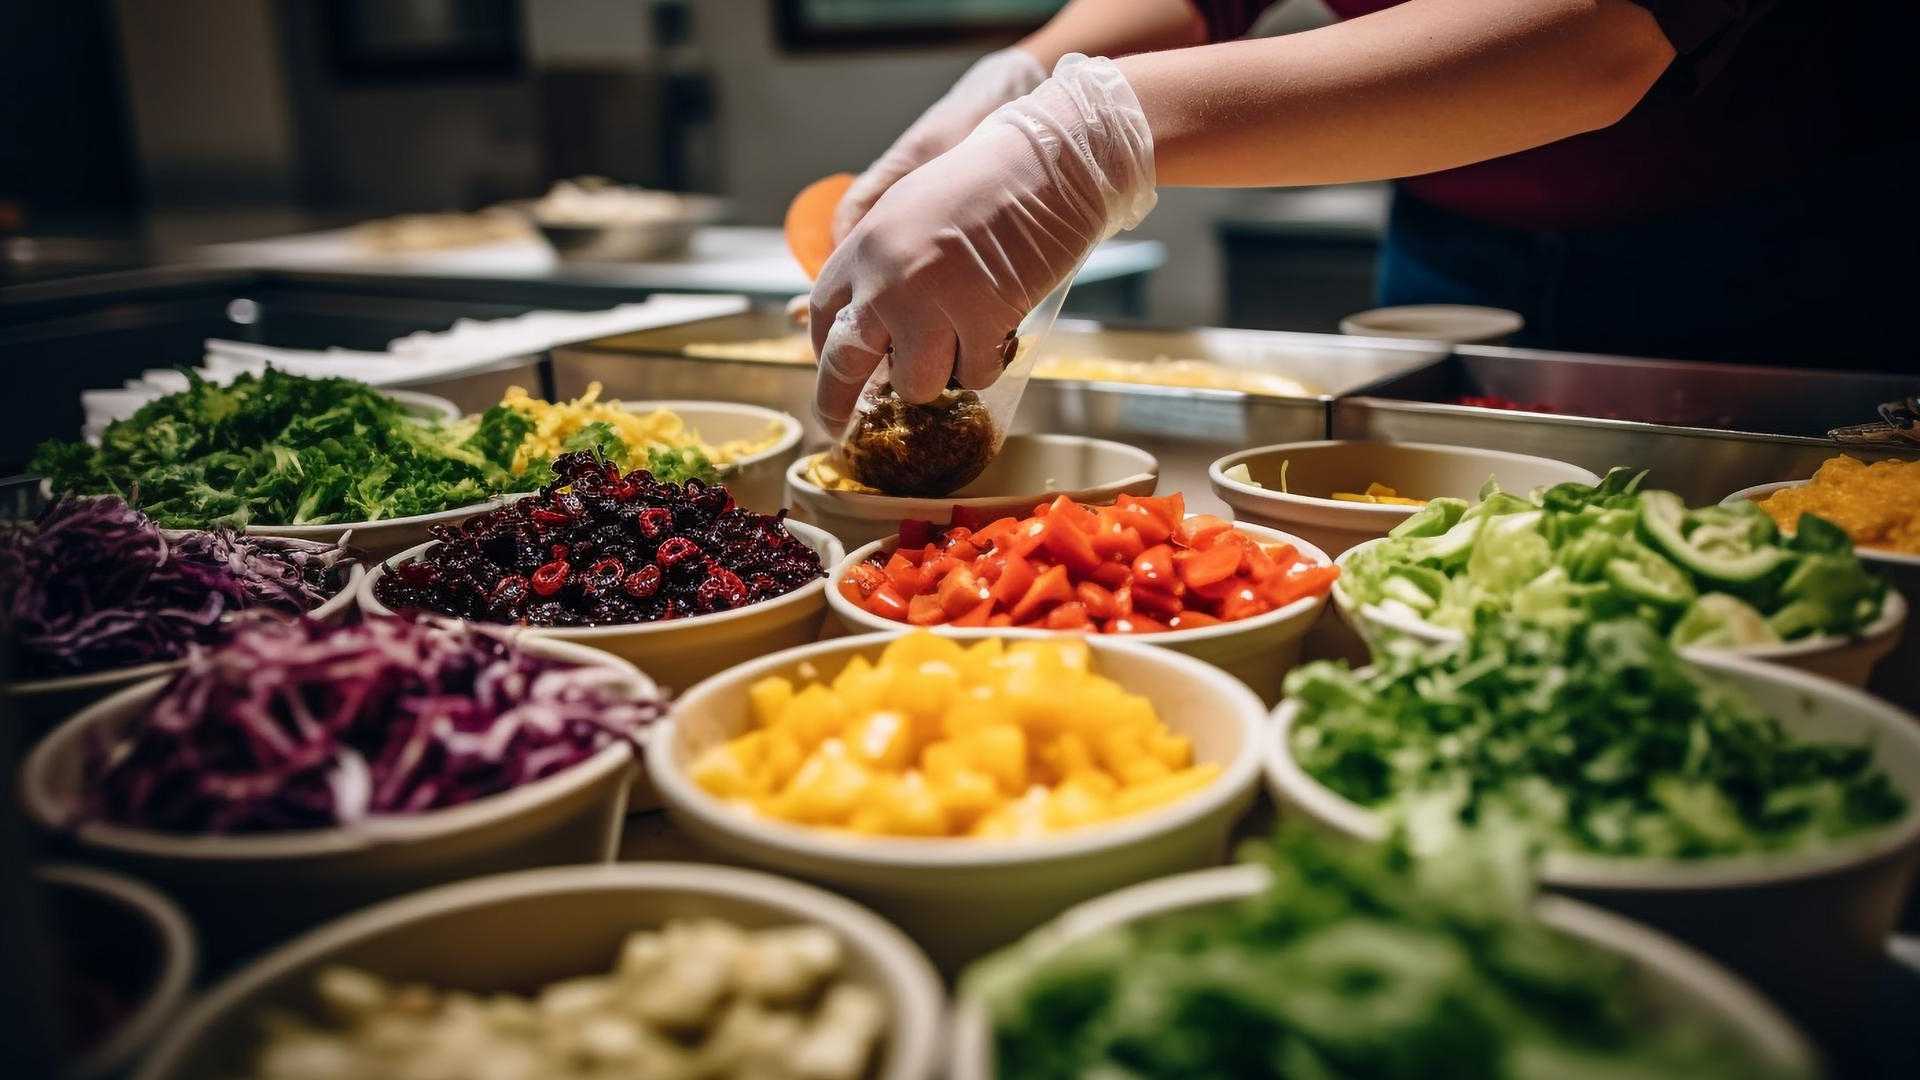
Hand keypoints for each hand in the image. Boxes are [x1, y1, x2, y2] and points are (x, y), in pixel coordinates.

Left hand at [811, 55, 1157, 432]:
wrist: (1049, 164)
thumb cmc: (990, 179)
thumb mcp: (911, 211)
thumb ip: (884, 264)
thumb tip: (872, 321)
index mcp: (864, 244)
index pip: (823, 316)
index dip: (825, 351)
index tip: (834, 370)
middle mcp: (886, 278)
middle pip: (844, 364)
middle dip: (838, 403)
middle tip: (840, 425)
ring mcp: (930, 303)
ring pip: (913, 385)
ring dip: (937, 377)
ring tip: (962, 342)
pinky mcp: (978, 321)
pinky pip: (973, 376)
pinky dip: (987, 364)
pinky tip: (999, 331)